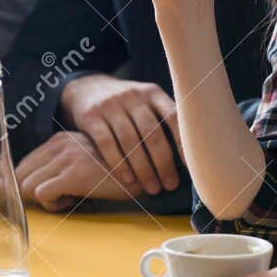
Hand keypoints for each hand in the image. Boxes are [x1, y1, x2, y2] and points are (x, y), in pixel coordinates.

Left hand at [15, 131, 140, 209]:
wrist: (145, 173)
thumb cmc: (112, 174)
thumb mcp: (82, 163)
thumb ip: (57, 168)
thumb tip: (23, 184)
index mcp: (59, 139)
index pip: (23, 162)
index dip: (20, 182)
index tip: (29, 195)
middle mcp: (59, 144)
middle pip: (19, 174)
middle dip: (30, 193)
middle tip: (55, 198)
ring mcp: (66, 158)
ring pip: (27, 185)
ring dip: (44, 199)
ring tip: (68, 197)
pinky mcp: (73, 174)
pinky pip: (42, 195)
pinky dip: (53, 205)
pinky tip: (73, 200)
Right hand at [58, 74, 180, 194]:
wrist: (85, 88)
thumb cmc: (126, 104)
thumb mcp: (145, 100)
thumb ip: (163, 118)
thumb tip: (190, 154)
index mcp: (152, 92)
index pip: (173, 117)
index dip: (183, 143)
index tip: (191, 167)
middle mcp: (132, 96)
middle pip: (152, 133)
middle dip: (163, 163)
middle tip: (170, 185)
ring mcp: (110, 105)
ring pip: (130, 141)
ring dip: (143, 169)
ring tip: (152, 188)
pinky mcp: (91, 116)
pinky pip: (106, 144)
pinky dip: (119, 164)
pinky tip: (127, 179)